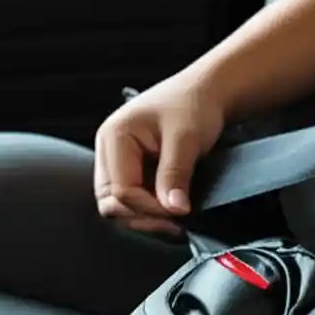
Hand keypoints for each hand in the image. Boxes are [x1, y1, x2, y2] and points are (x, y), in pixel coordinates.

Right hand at [94, 75, 224, 235]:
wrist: (205, 92)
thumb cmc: (193, 104)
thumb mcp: (186, 138)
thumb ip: (175, 174)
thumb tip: (173, 209)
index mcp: (114, 136)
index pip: (120, 190)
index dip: (149, 207)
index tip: (179, 212)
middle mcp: (108, 150)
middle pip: (111, 202)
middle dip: (143, 216)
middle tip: (175, 222)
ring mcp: (117, 162)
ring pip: (119, 206)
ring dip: (146, 217)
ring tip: (176, 219)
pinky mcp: (131, 171)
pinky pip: (132, 201)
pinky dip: (150, 211)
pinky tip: (171, 212)